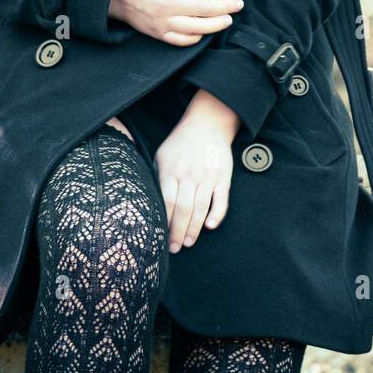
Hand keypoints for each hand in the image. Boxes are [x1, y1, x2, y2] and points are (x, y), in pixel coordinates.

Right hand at [108, 0, 243, 44]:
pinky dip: (197, 37)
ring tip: (228, 19)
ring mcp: (163, 21)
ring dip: (217, 24)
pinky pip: (183, 40)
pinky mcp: (159, 33)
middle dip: (227, 6)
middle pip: (206, 8)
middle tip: (237, 4)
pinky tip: (205, 30)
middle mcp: (167, 4)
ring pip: (197, 27)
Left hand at [154, 94, 236, 251]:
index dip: (163, 222)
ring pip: (201, 208)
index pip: (166, 201)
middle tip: (174, 248)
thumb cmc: (180, 143)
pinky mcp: (223, 177)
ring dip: (194, 228)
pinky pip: (221, 199)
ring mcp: (208, 176)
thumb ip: (156, 178)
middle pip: (183, 209)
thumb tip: (148, 203)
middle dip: (177, 232)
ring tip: (187, 242)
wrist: (207, 124)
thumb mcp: (161, 156)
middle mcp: (189, 174)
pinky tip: (210, 226)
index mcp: (171, 170)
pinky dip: (216, 214)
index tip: (159, 238)